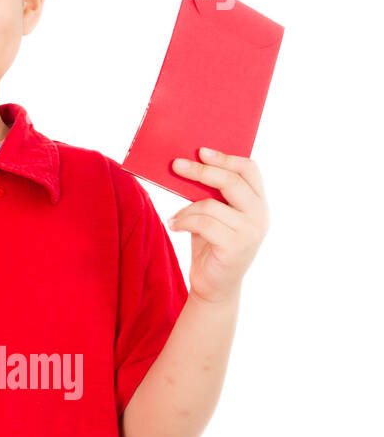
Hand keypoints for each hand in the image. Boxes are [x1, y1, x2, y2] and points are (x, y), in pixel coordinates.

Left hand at [167, 147, 268, 305]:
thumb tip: (187, 164)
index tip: (201, 151)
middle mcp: (260, 215)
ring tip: (175, 218)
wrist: (214, 286)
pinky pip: (203, 223)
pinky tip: (175, 226)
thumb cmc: (211, 245)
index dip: (225, 157)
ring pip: (210, 204)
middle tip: (176, 164)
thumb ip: (210, 193)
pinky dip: (183, 222)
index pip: (249, 169)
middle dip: (201, 170)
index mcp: (258, 203)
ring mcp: (251, 232)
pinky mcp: (236, 247)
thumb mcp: (213, 214)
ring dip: (186, 209)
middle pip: (232, 180)